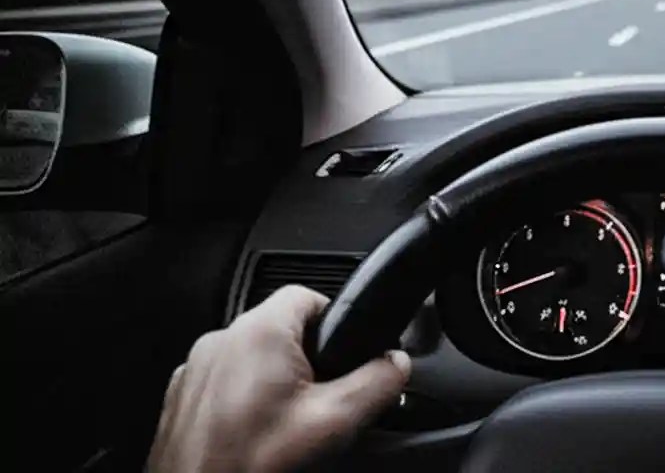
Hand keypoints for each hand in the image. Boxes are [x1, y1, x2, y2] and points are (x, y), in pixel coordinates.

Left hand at [147, 286, 410, 472]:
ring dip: (274, 381)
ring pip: (252, 357)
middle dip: (307, 359)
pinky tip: (256, 434)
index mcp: (259, 332)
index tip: (344, 353)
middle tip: (319, 402)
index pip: (309, 295)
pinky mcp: (182, 397)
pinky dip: (244, 399)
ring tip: (286, 424)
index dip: (335, 322)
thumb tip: (396, 364)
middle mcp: (220, 340)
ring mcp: (195, 369)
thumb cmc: (252, 465)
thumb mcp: (335, 421)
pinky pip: (225, 382)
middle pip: (281, 328)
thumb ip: (377, 382)